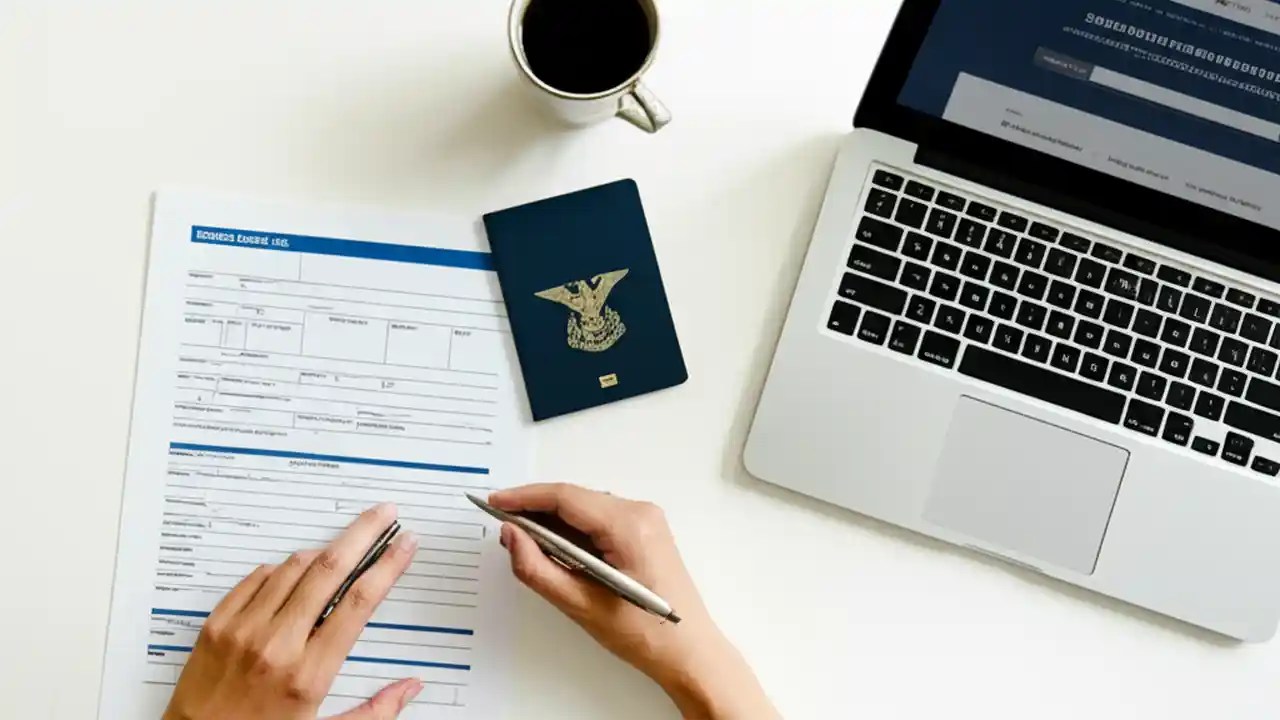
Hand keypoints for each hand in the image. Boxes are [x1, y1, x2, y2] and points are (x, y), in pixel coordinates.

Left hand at [163, 504, 421, 719]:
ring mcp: (242, 630)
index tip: (405, 544)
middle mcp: (276, 645)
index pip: (359, 602)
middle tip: (384, 513)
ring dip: (323, 552)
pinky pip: (256, 578)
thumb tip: (410, 688)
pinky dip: (280, 570)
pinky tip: (293, 575)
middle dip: (363, 533)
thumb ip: (374, 712)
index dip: (387, 565)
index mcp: (308, 674)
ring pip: (292, 567)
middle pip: (329, 569)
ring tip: (342, 549)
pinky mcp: (216, 625)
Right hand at [491, 484, 777, 719]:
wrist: (689, 651)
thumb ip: (537, 568)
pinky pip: (599, 519)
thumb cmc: (647, 633)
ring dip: (553, 521)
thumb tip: (512, 535)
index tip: (496, 502)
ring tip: (524, 541)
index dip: (524, 497)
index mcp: (629, 525)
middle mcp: (641, 513)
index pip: (565, 497)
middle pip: (574, 498)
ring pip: (585, 508)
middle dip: (535, 510)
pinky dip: (573, 530)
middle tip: (504, 526)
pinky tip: (554, 548)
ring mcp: (646, 521)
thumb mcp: (580, 604)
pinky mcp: (644, 532)